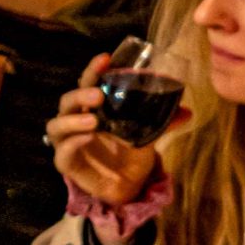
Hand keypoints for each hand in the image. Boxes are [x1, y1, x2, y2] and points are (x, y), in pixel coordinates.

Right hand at [48, 54, 173, 211]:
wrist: (128, 185)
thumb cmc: (130, 152)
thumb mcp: (148, 134)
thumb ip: (163, 122)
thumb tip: (187, 112)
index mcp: (93, 108)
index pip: (87, 83)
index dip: (93, 70)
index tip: (106, 59)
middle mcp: (76, 121)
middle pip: (68, 101)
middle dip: (80, 95)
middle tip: (98, 96)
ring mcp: (68, 141)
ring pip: (56, 125)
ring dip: (72, 120)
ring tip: (93, 122)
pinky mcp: (66, 163)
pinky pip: (62, 151)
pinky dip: (72, 143)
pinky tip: (87, 138)